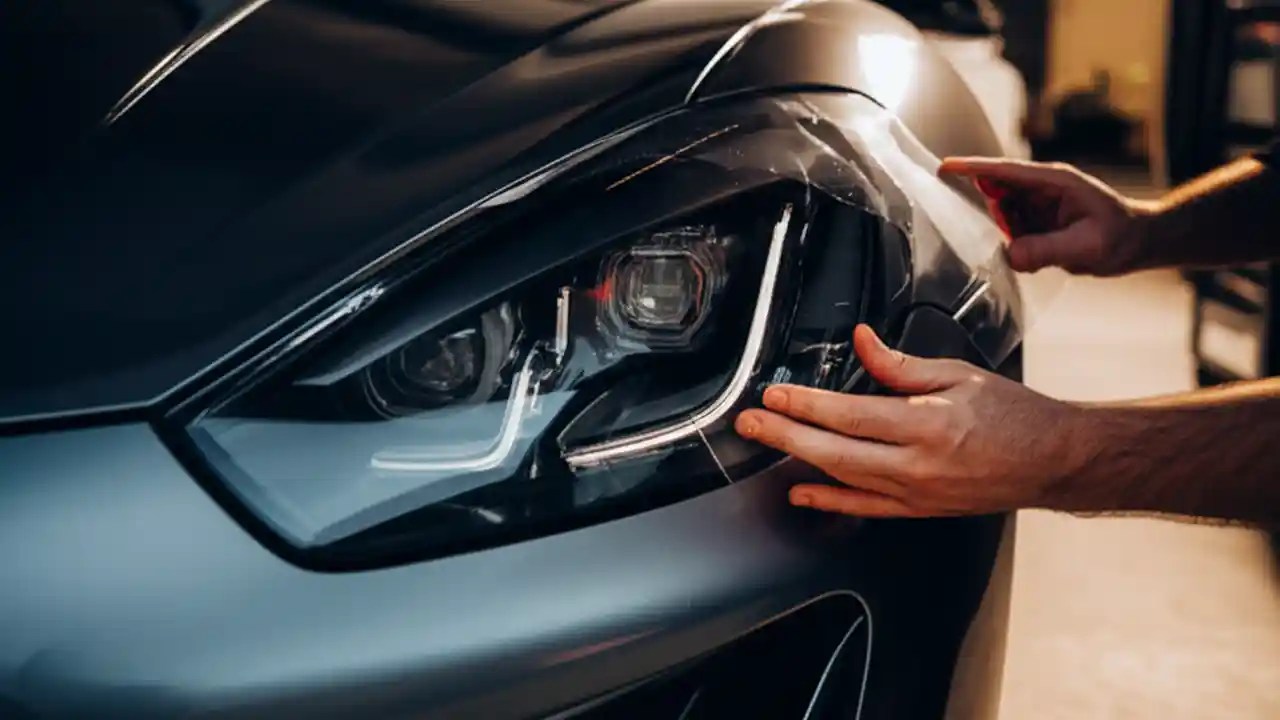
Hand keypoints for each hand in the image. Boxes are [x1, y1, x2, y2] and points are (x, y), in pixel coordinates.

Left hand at [734, 325, 1085, 516]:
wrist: (1054, 461)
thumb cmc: (1014, 415)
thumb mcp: (957, 375)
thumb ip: (900, 364)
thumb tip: (861, 341)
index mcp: (928, 424)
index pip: (849, 414)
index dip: (805, 406)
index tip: (774, 396)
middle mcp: (918, 464)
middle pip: (835, 451)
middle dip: (785, 435)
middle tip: (748, 423)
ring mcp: (917, 493)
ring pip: (844, 479)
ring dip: (799, 461)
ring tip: (766, 443)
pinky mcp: (920, 510)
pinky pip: (866, 508)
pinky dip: (829, 501)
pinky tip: (801, 491)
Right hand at [939, 157, 1154, 275]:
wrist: (1139, 243)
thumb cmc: (1121, 236)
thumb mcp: (1086, 245)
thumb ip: (1047, 249)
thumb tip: (1009, 255)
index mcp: (1053, 181)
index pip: (1004, 171)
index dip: (972, 169)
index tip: (944, 168)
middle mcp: (1041, 190)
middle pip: (996, 193)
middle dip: (989, 212)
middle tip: (1004, 234)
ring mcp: (1037, 206)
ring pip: (1001, 216)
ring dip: (1005, 234)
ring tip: (1038, 248)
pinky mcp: (1036, 223)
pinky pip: (1010, 231)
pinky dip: (1012, 245)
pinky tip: (1036, 255)